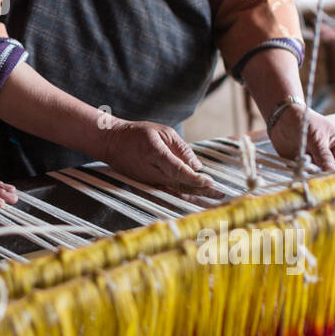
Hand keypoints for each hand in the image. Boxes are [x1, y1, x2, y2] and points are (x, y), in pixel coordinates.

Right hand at [100, 119, 218, 197]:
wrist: (112, 143)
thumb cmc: (139, 134)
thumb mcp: (162, 131)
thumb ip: (181, 148)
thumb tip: (196, 165)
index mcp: (156, 155)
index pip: (179, 171)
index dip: (195, 179)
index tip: (210, 182)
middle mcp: (152, 172)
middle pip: (181, 186)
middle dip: (202, 191)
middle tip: (221, 194)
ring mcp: (149, 182)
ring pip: (175, 193)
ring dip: (195, 198)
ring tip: (213, 202)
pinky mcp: (147, 186)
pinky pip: (168, 195)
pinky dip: (182, 199)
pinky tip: (195, 203)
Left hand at [267, 104, 334, 171]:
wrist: (282, 118)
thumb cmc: (304, 121)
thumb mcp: (316, 137)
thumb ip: (324, 155)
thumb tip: (333, 171)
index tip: (331, 175)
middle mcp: (330, 156)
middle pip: (333, 172)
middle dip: (325, 174)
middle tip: (316, 174)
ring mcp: (317, 161)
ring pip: (318, 175)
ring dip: (312, 174)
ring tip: (304, 166)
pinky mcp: (304, 165)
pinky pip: (305, 175)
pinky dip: (302, 174)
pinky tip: (297, 168)